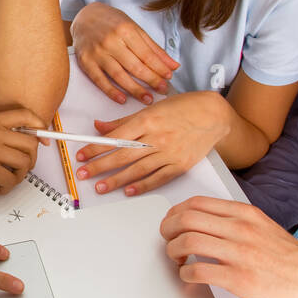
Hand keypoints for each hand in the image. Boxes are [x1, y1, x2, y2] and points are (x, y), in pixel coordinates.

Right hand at [0, 107, 47, 197]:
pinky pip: (11, 180)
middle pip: (31, 144)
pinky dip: (4, 189)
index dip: (40, 130)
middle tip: (16, 171)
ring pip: (24, 163)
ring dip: (17, 178)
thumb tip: (26, 144)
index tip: (43, 143)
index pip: (26, 116)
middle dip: (29, 162)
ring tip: (2, 181)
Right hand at [71, 2, 177, 103]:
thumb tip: (172, 65)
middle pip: (135, 67)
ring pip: (119, 76)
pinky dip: (111, 92)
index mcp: (125, 30)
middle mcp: (111, 41)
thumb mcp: (134, 28)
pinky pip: (100, 80)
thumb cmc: (112, 22)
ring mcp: (97, 53)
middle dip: (151, 80)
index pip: (147, 54)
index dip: (159, 68)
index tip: (168, 78)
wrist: (84, 17)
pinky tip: (123, 99)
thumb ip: (153, 48)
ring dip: (135, 90)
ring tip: (147, 98)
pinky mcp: (86, 62)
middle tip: (162, 90)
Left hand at [76, 91, 229, 194]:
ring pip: (137, 169)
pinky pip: (157, 178)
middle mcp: (157, 137)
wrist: (215, 115)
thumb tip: (100, 128)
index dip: (96, 148)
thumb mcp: (151, 107)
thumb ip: (124, 121)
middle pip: (122, 155)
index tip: (82, 155)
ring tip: (99, 186)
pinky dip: (142, 185)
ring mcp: (169, 153)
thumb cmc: (185, 108)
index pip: (115, 138)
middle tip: (83, 174)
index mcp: (148, 120)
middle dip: (99, 166)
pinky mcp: (180, 165)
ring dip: (116, 180)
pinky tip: (128, 190)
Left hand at [159, 196, 297, 297]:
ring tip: (178, 260)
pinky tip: (191, 277)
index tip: (171, 223)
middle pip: (185, 218)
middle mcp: (242, 229)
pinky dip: (186, 274)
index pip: (196, 203)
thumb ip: (238, 224)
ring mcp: (240, 253)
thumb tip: (207, 225)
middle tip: (168, 241)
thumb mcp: (266, 229)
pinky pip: (198, 270)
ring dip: (173, 251)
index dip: (175, 213)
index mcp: (247, 215)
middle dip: (167, 230)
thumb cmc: (295, 264)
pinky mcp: (240, 279)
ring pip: (187, 240)